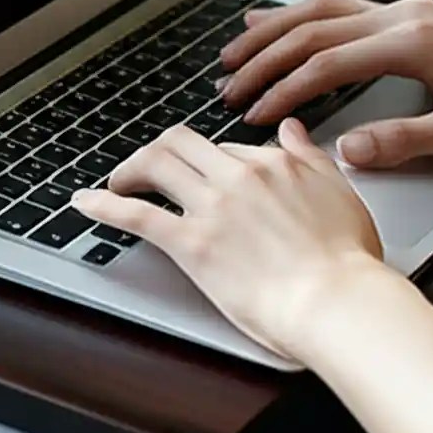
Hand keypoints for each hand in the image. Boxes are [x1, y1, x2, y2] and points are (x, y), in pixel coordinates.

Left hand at [71, 121, 386, 362]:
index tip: (200, 179)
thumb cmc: (346, 262)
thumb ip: (310, 157)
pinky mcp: (191, 243)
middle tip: (146, 170)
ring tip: (117, 182)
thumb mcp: (339, 192)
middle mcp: (238, 176)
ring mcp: (212, 207)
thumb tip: (292, 129)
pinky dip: (104, 204)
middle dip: (157, 152)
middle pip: (180, 143)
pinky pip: (135, 214)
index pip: (227, 148)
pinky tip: (86, 203)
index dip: (209, 164)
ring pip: (155, 164)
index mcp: (273, 164)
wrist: (338, 302)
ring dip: (129, 169)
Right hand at [220, 0, 432, 167]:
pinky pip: (339, 8)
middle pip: (311, 30)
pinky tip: (278, 21)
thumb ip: (405, 141)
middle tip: (227, 87)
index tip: (254, 116)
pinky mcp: (408, 16)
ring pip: (320, 11)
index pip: (327, 65)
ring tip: (233, 52)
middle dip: (263, 60)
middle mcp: (401, 17)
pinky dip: (301, 17)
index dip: (283, 91)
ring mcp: (403, 11)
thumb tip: (347, 151)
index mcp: (411, 43)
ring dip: (272, 31)